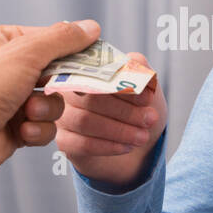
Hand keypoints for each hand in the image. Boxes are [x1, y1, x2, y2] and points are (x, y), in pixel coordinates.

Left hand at [0, 19, 100, 181]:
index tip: (92, 58)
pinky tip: (20, 130)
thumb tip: (90, 27)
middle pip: (55, 73)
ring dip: (44, 109)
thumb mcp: (25, 53)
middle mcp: (8, 69)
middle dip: (56, 85)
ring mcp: (12, 99)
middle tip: (56, 86)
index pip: (49, 39)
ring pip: (53, 102)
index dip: (71, 50)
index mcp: (3, 42)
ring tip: (26, 112)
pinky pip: (44, 126)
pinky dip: (36, 129)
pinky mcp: (16, 127)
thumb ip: (61, 39)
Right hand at [53, 53, 166, 188]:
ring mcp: (62, 114)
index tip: (148, 98)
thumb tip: (133, 66)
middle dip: (124, 111)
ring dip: (118, 131)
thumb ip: (139, 68)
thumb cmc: (137, 106)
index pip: (97, 72)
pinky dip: (107, 146)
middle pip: (89, 98)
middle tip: (149, 119)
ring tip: (142, 136)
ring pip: (84, 121)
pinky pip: (80, 144)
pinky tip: (126, 147)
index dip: (123, 86)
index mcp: (85, 66)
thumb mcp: (144, 84)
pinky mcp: (64, 139)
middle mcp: (67, 87)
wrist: (136, 137)